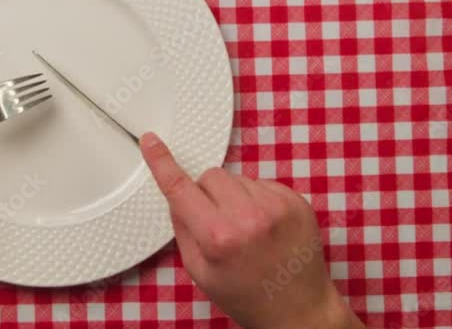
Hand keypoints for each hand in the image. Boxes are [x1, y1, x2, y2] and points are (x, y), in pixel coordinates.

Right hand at [140, 132, 363, 328]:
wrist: (299, 310)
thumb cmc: (248, 296)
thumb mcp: (200, 271)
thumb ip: (183, 229)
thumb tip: (177, 196)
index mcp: (219, 237)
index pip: (180, 188)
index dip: (162, 162)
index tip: (151, 142)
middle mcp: (249, 217)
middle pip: (210, 177)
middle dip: (206, 194)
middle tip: (217, 223)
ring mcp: (277, 207)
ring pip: (237, 178)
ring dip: (234, 196)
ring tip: (247, 230)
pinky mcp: (296, 202)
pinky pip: (262, 183)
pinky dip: (257, 199)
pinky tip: (264, 226)